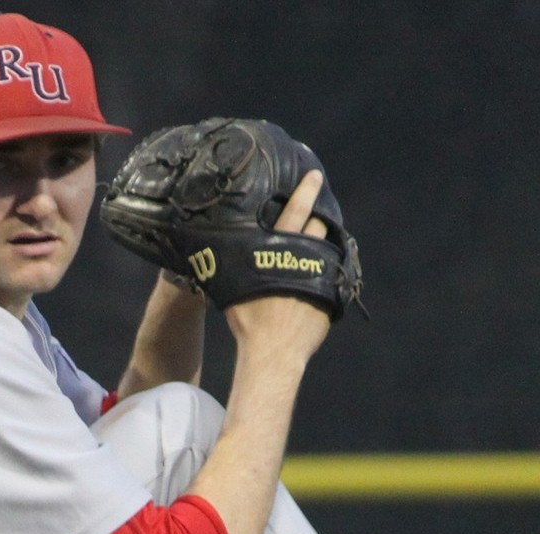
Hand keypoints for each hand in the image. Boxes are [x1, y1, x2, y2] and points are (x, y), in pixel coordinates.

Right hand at [224, 170, 331, 360]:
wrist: (274, 352)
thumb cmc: (248, 321)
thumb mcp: (231, 287)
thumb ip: (230, 264)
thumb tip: (204, 250)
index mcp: (278, 252)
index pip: (294, 213)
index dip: (305, 192)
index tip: (314, 175)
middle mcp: (304, 258)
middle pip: (317, 226)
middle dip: (318, 216)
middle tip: (318, 208)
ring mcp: (321, 275)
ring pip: (329, 248)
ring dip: (325, 241)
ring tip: (321, 239)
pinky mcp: (332, 293)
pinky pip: (335, 274)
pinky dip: (329, 268)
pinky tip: (323, 270)